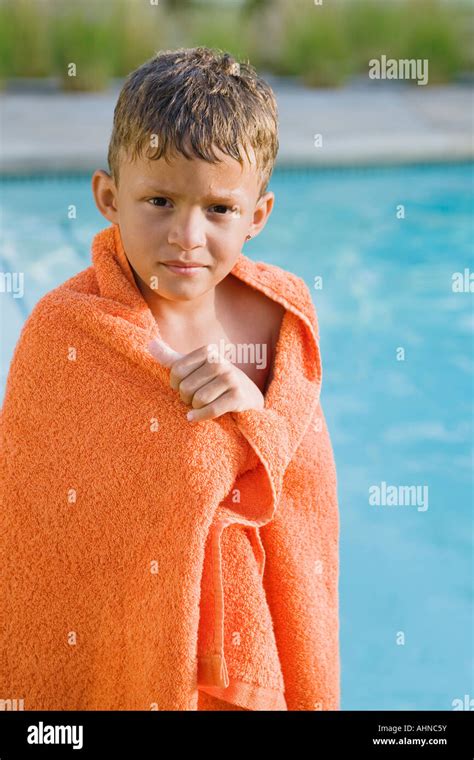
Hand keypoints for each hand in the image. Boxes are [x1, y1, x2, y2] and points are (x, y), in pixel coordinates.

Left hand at [148, 338, 264, 421]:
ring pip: (199, 399)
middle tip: (192, 400)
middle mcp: (220, 362)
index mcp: (208, 352)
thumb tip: (149, 343)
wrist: (248, 394)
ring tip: (199, 406)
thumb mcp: (194, 367)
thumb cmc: (214, 380)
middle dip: (186, 398)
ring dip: (195, 407)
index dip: (175, 384)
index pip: (176, 370)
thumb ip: (171, 358)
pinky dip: (200, 416)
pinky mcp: (238, 397)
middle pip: (187, 387)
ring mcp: (231, 379)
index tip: (182, 387)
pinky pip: (212, 410)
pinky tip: (194, 418)